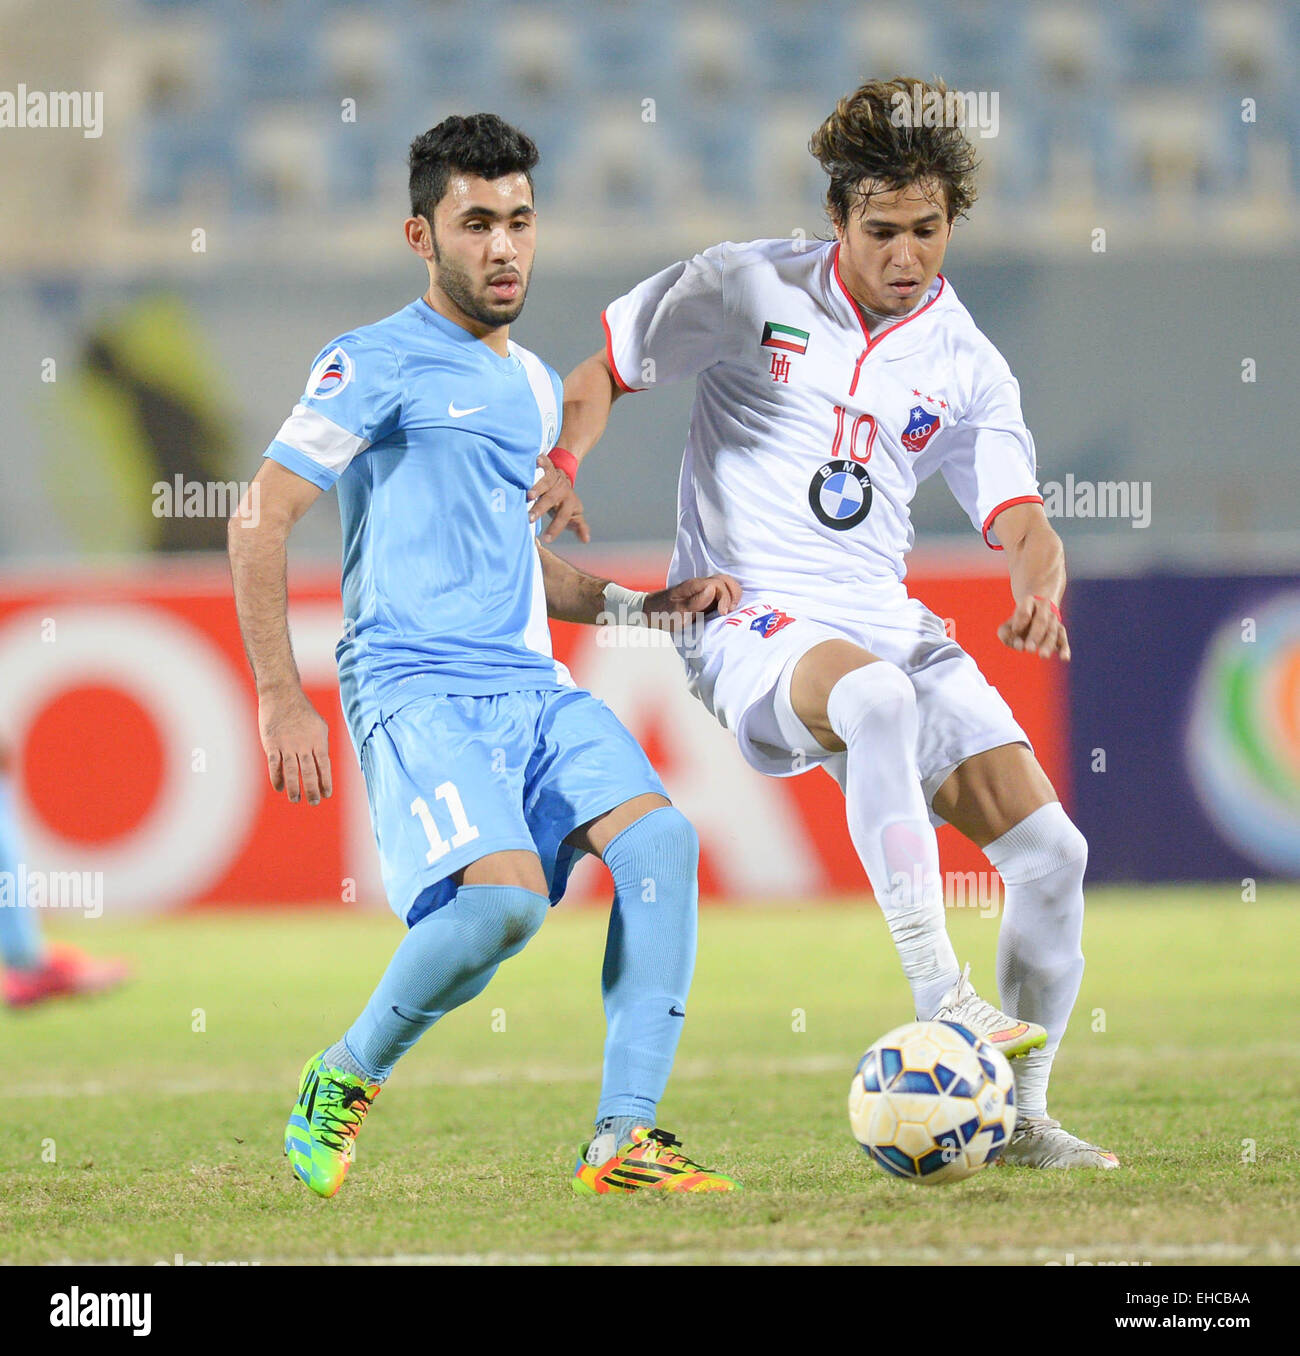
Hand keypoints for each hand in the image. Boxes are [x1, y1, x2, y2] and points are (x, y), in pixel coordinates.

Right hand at [258, 688, 332, 803]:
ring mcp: (287, 745)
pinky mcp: (272, 744)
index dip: (325, 781)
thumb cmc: (302, 711)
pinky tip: (280, 788)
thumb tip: (323, 764)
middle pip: (309, 772)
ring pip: (292, 772)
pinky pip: (275, 765)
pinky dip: (277, 778)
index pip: (324, 766)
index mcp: (318, 740)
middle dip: (312, 790)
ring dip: (294, 788)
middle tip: (313, 802)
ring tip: (296, 800)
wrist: (282, 695)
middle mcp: (304, 744)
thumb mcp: (319, 725)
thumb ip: (321, 745)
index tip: (326, 794)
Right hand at [528, 453, 589, 543]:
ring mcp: (555, 478)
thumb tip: (586, 540)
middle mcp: (562, 490)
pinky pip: (546, 464)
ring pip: (546, 483)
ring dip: (538, 488)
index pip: (562, 517)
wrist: (565, 476)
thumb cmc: (565, 501)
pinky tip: (537, 460)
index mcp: (569, 503)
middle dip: (540, 509)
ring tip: (529, 496)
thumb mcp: (574, 514)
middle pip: (551, 500)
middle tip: (530, 518)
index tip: (547, 538)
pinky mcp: (549, 468)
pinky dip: (542, 461)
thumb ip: (579, 526)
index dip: (555, 528)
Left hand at [645, 574, 741, 626]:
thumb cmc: (662, 613)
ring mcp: (703, 590)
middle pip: (726, 580)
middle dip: (733, 595)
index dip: (725, 598)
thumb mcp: (676, 612)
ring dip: (733, 595)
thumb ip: (695, 602)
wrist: (650, 612)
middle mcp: (701, 585)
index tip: (722, 613)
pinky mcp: (705, 597)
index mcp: (694, 586)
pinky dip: (729, 598)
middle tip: (728, 612)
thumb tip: (712, 589)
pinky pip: (722, 592)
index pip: (719, 584)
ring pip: (726, 584)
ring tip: (730, 610)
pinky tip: (728, 610)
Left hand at [998, 594, 1070, 660]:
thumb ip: (1005, 633)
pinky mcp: (1060, 631)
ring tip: (1043, 656)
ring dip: (1047, 645)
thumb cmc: (1016, 623)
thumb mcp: (1006, 626)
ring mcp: (1053, 620)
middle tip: (1029, 649)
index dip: (1021, 620)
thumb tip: (1019, 645)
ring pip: (1052, 632)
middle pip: (1041, 621)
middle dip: (1035, 636)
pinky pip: (1063, 640)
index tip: (1015, 630)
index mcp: (1029, 602)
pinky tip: (1064, 658)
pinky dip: (1064, 649)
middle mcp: (1044, 608)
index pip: (1026, 609)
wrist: (1035, 613)